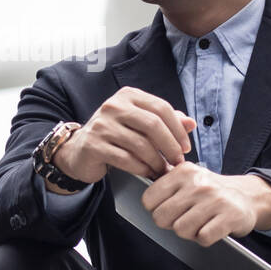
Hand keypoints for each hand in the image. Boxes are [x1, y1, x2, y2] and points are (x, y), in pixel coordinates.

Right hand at [52, 87, 197, 189]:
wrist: (79, 151)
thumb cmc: (114, 136)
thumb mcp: (139, 124)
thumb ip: (164, 122)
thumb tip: (191, 123)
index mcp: (128, 95)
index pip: (161, 108)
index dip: (178, 129)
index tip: (185, 147)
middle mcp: (113, 106)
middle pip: (153, 125)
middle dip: (170, 146)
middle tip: (177, 161)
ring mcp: (102, 125)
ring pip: (141, 145)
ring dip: (157, 162)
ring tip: (162, 170)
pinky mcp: (94, 145)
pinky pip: (127, 160)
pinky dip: (142, 169)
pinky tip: (147, 173)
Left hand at [140, 164, 270, 246]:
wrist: (247, 197)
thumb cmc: (210, 191)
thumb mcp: (187, 178)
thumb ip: (164, 183)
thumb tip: (140, 191)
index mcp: (183, 172)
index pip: (149, 200)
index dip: (156, 210)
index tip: (168, 209)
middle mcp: (198, 184)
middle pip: (162, 218)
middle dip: (171, 223)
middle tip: (184, 218)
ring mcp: (215, 200)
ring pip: (181, 230)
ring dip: (190, 232)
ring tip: (200, 222)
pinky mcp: (229, 217)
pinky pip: (203, 238)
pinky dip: (206, 238)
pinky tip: (212, 228)